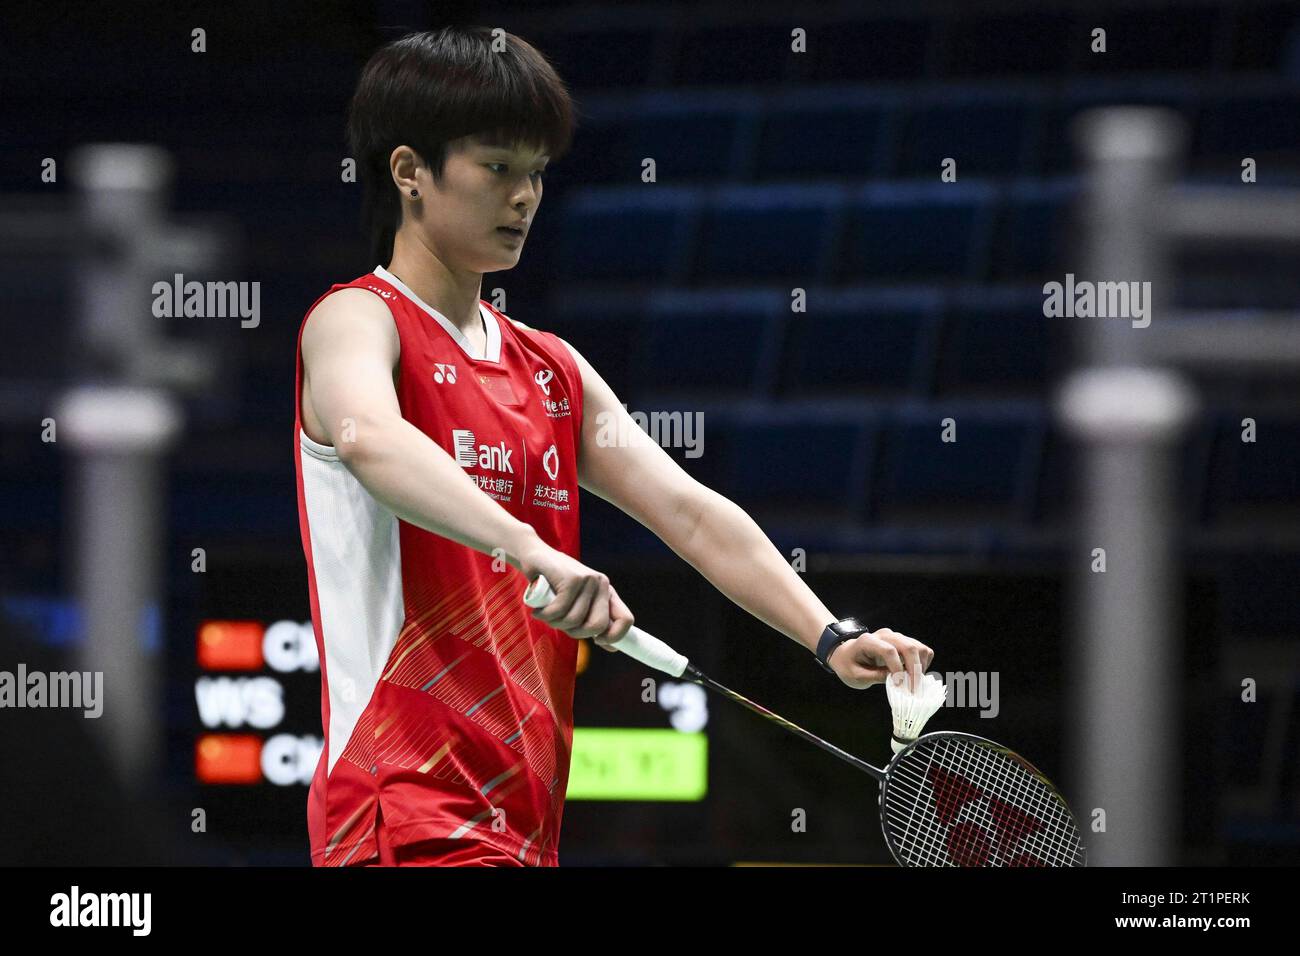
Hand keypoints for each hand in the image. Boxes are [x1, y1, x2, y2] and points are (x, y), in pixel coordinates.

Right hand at [518, 541, 634, 650]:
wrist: (535, 557)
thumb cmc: (556, 586)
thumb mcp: (577, 605)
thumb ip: (592, 621)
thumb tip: (612, 647)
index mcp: (607, 593)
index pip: (626, 619)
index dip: (614, 637)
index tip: (597, 641)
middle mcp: (602, 585)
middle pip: (597, 625)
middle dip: (576, 633)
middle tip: (561, 625)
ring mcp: (588, 580)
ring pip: (574, 620)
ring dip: (555, 623)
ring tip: (546, 614)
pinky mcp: (572, 578)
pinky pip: (559, 611)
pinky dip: (545, 615)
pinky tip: (538, 610)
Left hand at [828, 627, 932, 690]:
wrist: (847, 654)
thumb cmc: (849, 665)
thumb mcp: (856, 676)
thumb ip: (875, 676)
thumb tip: (898, 680)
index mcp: (868, 641)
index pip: (889, 651)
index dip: (897, 668)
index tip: (899, 685)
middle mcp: (885, 636)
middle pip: (908, 647)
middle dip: (915, 670)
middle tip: (913, 690)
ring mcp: (896, 637)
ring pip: (918, 647)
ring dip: (921, 667)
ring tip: (914, 683)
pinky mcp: (903, 642)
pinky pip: (921, 649)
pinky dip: (923, 663)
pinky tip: (914, 675)